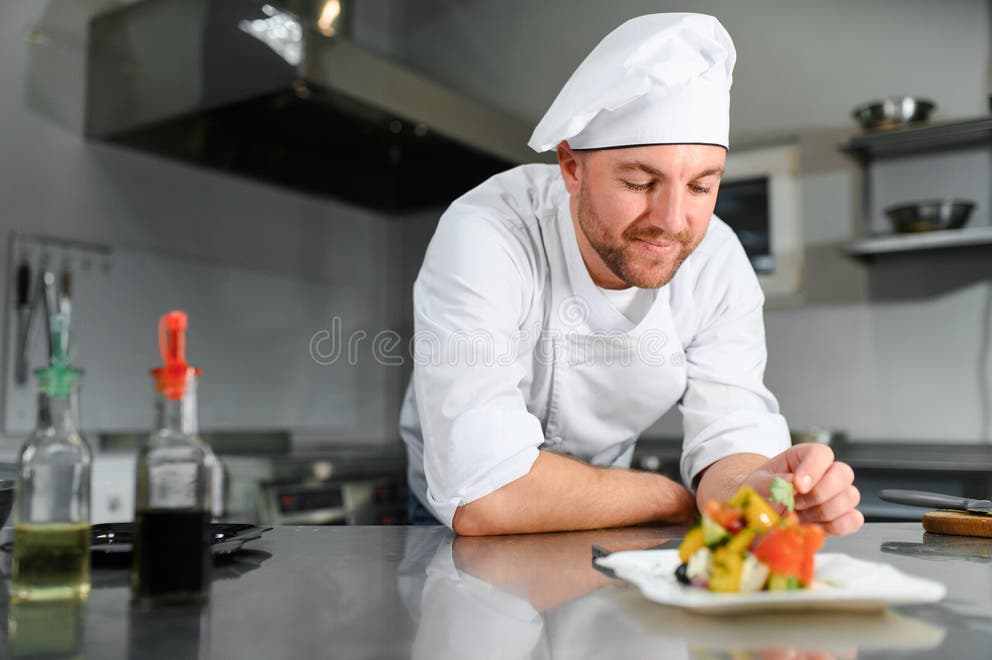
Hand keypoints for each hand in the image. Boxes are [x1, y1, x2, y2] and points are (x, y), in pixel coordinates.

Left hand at [744, 443, 862, 535]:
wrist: (761, 519)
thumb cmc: (760, 496)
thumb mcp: (756, 485)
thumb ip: (771, 483)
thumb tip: (791, 481)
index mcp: (802, 457)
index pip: (821, 453)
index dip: (813, 468)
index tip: (798, 486)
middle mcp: (824, 472)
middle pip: (844, 473)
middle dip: (819, 493)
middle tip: (796, 502)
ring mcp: (836, 495)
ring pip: (850, 497)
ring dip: (823, 510)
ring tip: (801, 513)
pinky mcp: (841, 517)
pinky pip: (853, 520)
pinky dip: (835, 525)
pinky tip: (815, 524)